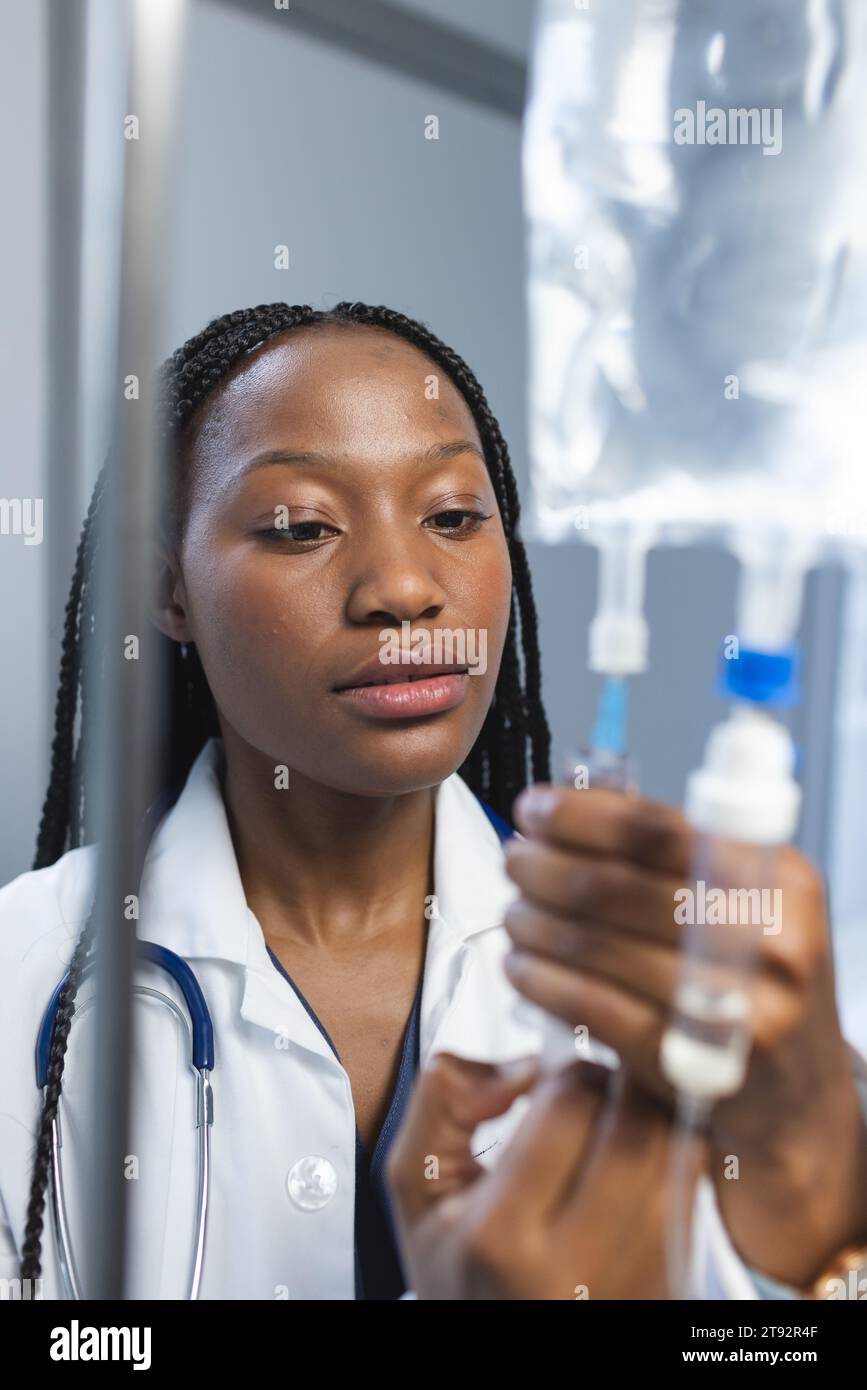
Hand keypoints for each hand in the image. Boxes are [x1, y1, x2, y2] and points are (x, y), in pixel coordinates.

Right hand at [386, 1051, 703, 1299]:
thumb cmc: (459, 1262)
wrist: (496, 1354)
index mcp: (498, 1237)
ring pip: (679, 1161)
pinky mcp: (669, 1294)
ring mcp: (631, 1288)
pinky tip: (644, 1153)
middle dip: (622, 1083)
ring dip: (659, 1114)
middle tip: (602, 1078)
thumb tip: (521, 1062)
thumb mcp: (418, 1182)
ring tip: (626, 1107)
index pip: (569, 1105)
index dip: (570, 1068)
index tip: (557, 1073)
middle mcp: (572, 1271)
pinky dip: (677, 1160)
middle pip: (635, 1129)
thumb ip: (443, 1099)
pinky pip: (696, 1199)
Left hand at [502, 783, 866, 1287]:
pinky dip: (541, 980)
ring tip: (513, 914)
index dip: (579, 816)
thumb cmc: (746, 973)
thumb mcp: (738, 898)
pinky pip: (591, 1008)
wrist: (795, 1091)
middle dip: (542, 868)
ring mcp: (732, 1007)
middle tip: (513, 862)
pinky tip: (520, 966)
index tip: (532, 809)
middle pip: (612, 887)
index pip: (656, 830)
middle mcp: (764, 938)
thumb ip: (666, 852)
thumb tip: (562, 809)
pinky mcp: (693, 1062)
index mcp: (771, 876)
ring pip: (592, 946)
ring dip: (532, 923)